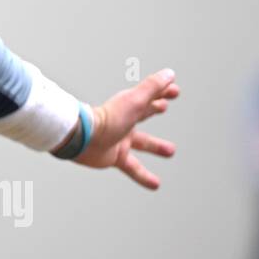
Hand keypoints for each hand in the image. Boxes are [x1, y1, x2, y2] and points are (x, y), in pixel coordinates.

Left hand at [68, 69, 179, 188]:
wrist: (83, 139)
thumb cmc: (107, 118)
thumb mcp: (135, 101)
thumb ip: (153, 87)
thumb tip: (170, 74)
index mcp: (128, 107)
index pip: (148, 96)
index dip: (161, 92)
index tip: (175, 91)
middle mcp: (124, 122)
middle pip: (142, 114)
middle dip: (154, 109)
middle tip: (164, 108)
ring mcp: (119, 140)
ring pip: (141, 143)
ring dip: (156, 146)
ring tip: (171, 151)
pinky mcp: (114, 157)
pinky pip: (133, 168)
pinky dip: (144, 177)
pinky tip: (156, 184)